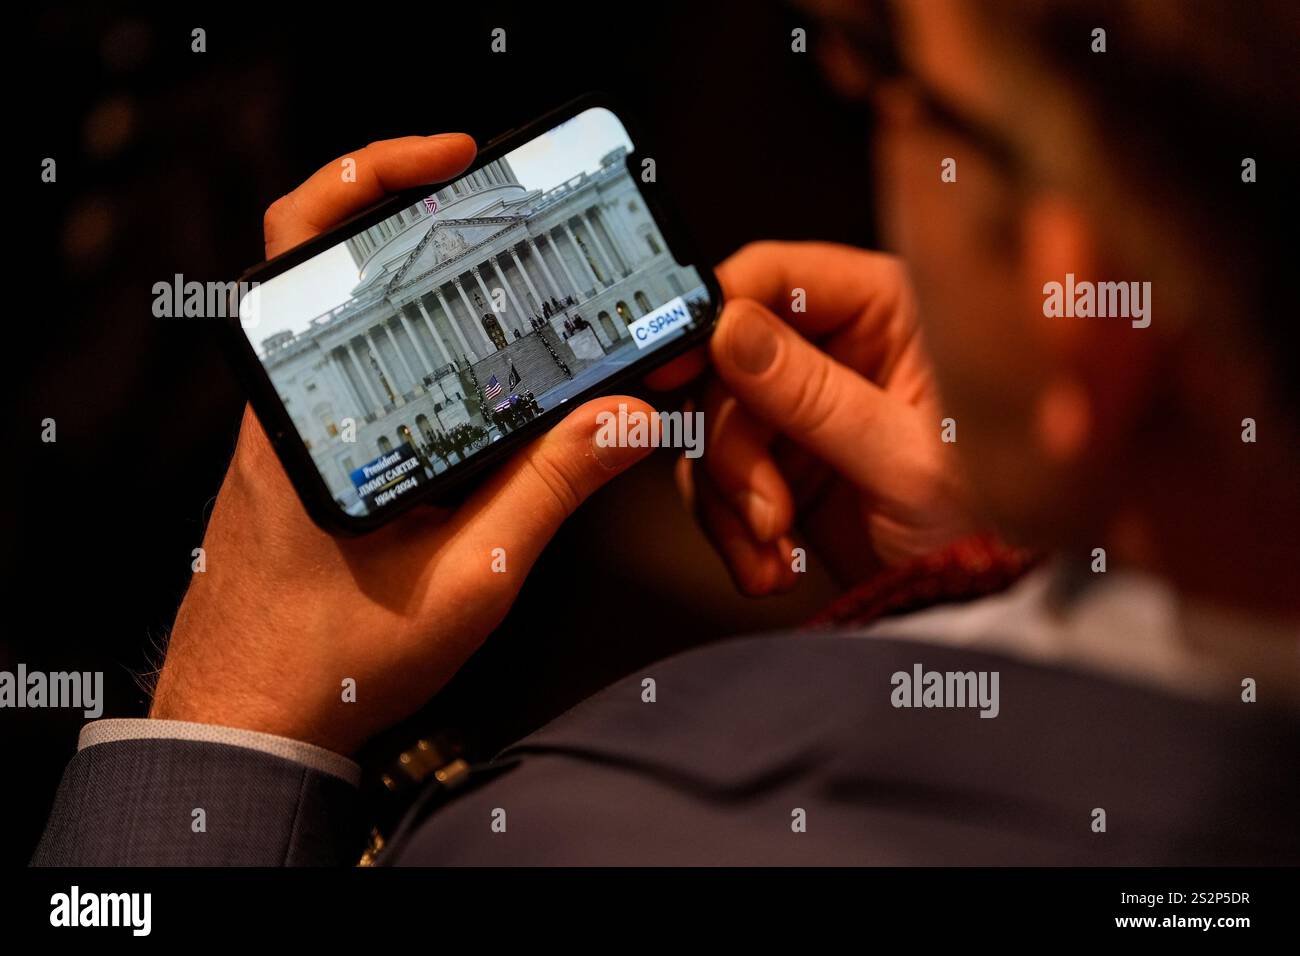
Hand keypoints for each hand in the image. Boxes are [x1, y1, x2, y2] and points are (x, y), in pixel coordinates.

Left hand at [150, 135, 656, 754]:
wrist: (251, 722)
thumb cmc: (334, 659)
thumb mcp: (469, 574)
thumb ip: (549, 487)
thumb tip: (623, 416)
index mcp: (310, 409)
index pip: (315, 244)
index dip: (380, 175)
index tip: (457, 158)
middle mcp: (290, 405)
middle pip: (338, 261)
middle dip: (417, 217)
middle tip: (499, 212)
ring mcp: (294, 432)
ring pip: (357, 322)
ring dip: (424, 290)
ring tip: (507, 290)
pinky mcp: (310, 462)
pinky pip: (366, 379)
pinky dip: (421, 354)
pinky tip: (481, 380)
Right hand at [676, 241, 973, 594]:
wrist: (985, 606)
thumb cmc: (990, 523)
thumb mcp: (905, 460)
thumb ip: (815, 395)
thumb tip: (730, 331)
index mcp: (885, 311)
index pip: (775, 277)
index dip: (714, 315)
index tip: (674, 368)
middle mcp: (839, 348)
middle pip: (726, 363)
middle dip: (732, 450)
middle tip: (763, 511)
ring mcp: (805, 408)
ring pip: (714, 428)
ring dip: (730, 499)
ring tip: (772, 552)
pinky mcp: (784, 463)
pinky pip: (719, 480)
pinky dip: (732, 527)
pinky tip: (771, 564)